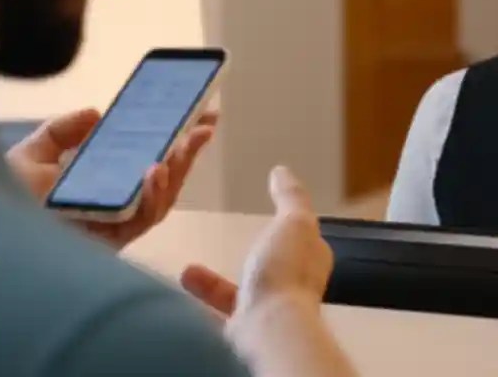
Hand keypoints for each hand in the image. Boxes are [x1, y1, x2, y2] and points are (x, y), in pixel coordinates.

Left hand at [5, 107, 215, 248]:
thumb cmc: (0, 195)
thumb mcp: (33, 152)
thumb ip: (64, 130)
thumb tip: (97, 113)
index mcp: (101, 186)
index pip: (147, 163)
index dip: (176, 142)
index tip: (201, 115)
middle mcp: (112, 209)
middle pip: (162, 183)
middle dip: (187, 155)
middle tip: (204, 126)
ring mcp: (111, 228)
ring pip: (159, 203)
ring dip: (175, 174)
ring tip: (180, 147)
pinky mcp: (106, 244)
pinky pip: (139, 222)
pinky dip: (151, 196)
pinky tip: (154, 171)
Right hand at [181, 166, 332, 318]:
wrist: (270, 326)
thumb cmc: (286, 269)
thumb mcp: (293, 221)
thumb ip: (290, 197)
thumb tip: (283, 171)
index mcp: (311, 259)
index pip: (305, 239)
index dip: (292, 225)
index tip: (276, 215)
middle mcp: (295, 285)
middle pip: (275, 265)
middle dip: (256, 254)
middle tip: (236, 240)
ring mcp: (272, 308)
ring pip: (245, 288)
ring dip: (217, 280)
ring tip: (189, 268)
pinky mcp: (247, 327)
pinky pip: (224, 306)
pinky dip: (206, 292)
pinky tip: (186, 279)